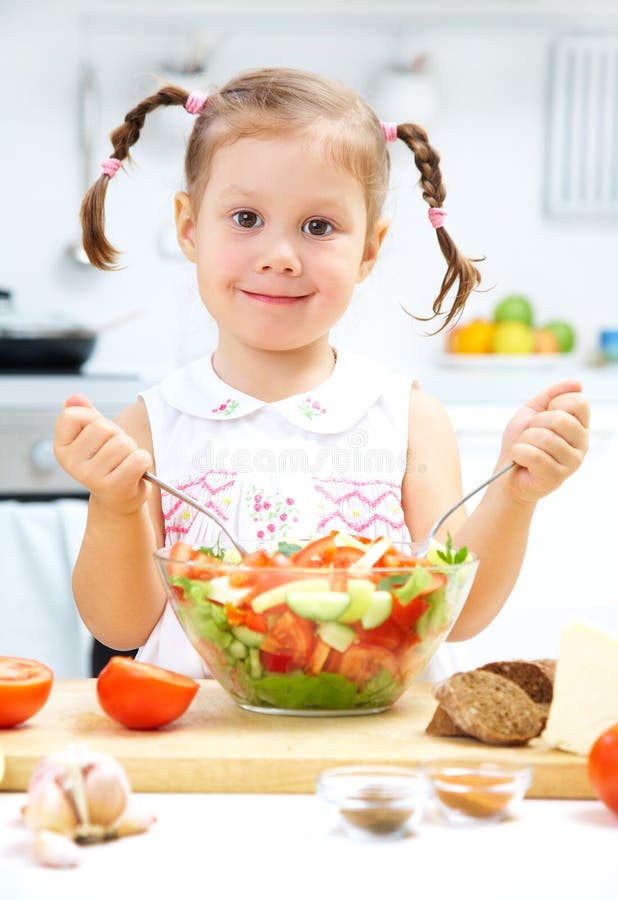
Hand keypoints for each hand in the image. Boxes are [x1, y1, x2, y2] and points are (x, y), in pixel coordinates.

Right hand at [53, 393, 151, 514]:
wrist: (117, 499)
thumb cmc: (107, 462)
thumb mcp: (93, 435)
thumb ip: (83, 414)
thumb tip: (74, 398)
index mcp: (61, 448)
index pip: (74, 415)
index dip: (93, 419)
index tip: (97, 436)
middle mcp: (71, 463)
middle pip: (104, 427)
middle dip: (117, 436)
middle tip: (115, 453)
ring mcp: (91, 477)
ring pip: (123, 443)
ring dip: (131, 450)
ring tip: (124, 463)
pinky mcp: (114, 487)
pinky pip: (138, 459)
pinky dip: (144, 461)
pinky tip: (135, 472)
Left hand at [498, 380, 589, 503]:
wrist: (506, 472)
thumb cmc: (522, 441)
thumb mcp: (532, 410)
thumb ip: (552, 394)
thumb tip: (577, 383)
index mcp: (579, 425)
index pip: (579, 402)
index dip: (555, 403)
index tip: (543, 415)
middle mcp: (582, 443)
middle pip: (561, 419)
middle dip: (535, 423)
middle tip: (530, 434)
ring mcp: (572, 462)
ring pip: (545, 438)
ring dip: (525, 440)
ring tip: (525, 447)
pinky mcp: (557, 477)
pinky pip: (535, 456)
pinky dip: (519, 453)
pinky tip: (520, 459)